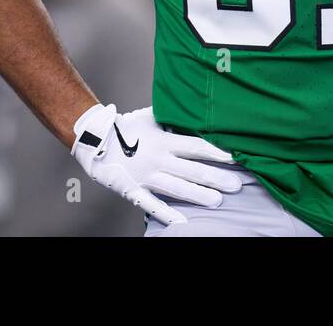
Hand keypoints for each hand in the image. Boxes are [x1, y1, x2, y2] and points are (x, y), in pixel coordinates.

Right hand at [70, 103, 242, 223]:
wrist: (95, 139)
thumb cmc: (126, 126)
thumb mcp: (151, 117)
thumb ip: (173, 118)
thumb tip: (195, 112)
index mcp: (163, 141)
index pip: (197, 147)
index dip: (218, 153)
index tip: (236, 157)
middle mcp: (158, 159)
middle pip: (193, 170)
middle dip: (216, 178)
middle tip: (237, 185)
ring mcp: (146, 177)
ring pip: (178, 189)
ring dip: (199, 195)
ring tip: (218, 201)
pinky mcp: (134, 190)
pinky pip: (153, 205)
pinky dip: (168, 214)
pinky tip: (184, 221)